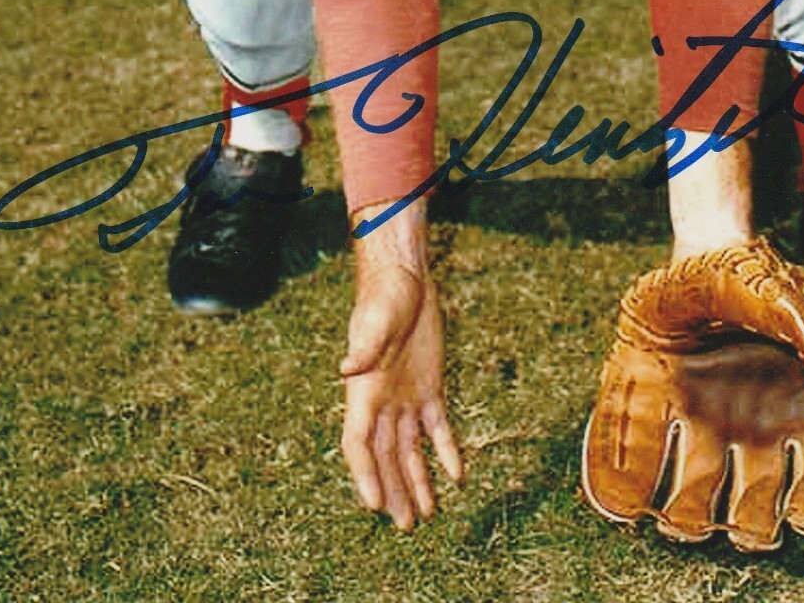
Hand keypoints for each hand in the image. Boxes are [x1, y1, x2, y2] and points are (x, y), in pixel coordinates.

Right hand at [340, 261, 462, 529]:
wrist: (405, 277)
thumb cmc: (384, 296)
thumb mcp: (376, 320)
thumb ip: (364, 346)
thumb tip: (346, 368)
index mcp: (363, 391)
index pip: (359, 444)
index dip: (364, 474)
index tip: (372, 505)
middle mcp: (382, 401)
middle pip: (385, 456)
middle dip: (393, 491)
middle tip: (406, 526)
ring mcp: (406, 396)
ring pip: (410, 449)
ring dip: (417, 481)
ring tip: (428, 515)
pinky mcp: (430, 386)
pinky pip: (437, 426)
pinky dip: (445, 450)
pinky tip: (456, 475)